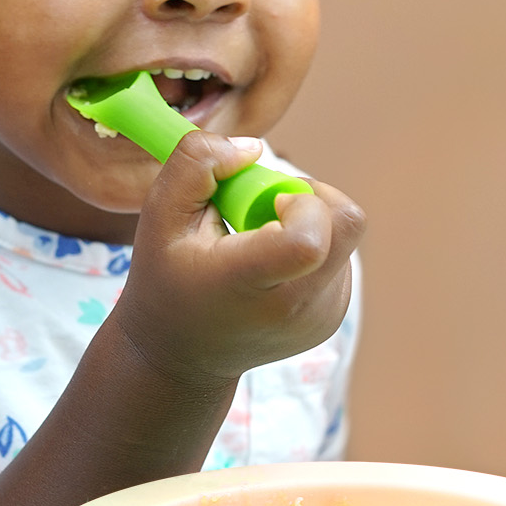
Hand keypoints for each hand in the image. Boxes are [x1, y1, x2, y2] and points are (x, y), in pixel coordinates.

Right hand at [110, 129, 365, 384]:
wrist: (183, 357)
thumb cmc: (167, 281)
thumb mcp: (157, 217)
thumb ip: (195, 164)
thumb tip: (254, 148)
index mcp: (245, 285)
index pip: (308, 241)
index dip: (299, 202)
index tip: (269, 201)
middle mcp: (294, 308)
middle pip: (347, 225)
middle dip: (312, 198)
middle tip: (267, 211)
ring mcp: (322, 316)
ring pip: (346, 234)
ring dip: (309, 222)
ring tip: (260, 245)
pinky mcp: (335, 314)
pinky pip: (343, 253)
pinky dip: (313, 244)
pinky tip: (274, 265)